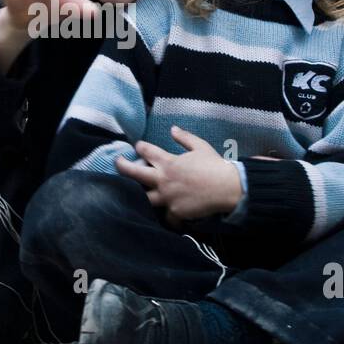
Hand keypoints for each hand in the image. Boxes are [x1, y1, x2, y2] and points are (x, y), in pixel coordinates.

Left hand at [115, 125, 243, 224]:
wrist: (227, 188)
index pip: (146, 151)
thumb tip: (172, 128)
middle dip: (122, 166)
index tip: (137, 146)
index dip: (140, 147)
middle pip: (134, 174)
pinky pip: (166, 215)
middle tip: (117, 162)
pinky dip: (166, 214)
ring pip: (144, 198)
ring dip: (137, 195)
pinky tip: (165, 214)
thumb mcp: (200, 146)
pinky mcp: (175, 211)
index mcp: (168, 162)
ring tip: (130, 194)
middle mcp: (163, 179)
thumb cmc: (214, 165)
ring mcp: (167, 197)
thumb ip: (184, 137)